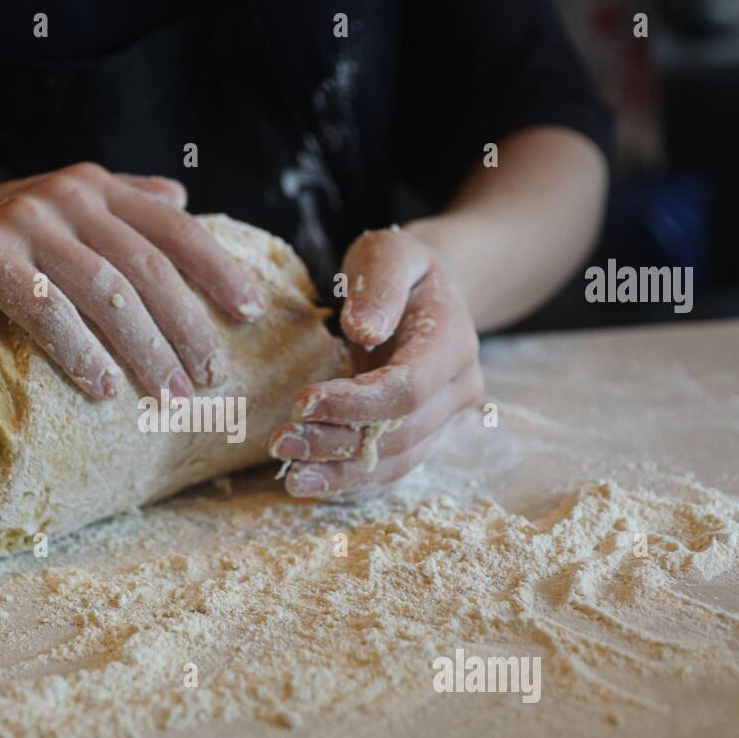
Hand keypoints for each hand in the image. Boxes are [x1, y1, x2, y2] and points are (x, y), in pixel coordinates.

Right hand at [0, 163, 265, 398]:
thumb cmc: (0, 241)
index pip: (172, 228)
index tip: (251, 312)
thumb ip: (122, 201)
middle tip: (211, 376)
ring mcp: (25, 222)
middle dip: (186, 327)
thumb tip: (182, 196)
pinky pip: (45, 308)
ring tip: (171, 394)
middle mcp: (66, 197)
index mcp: (94, 188)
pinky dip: (79, 351)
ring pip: (105, 292)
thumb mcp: (63, 209)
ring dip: (144, 349)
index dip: (217, 269)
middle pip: (146, 268)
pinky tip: (104, 388)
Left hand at [269, 226, 482, 499]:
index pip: (408, 388)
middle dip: (337, 442)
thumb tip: (364, 329)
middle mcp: (458, 389)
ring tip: (290, 475)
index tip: (301, 402)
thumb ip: (381, 288)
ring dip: (341, 472)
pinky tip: (311, 483)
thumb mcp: (392, 253)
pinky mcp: (423, 435)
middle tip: (280, 442)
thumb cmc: (401, 268)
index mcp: (454, 343)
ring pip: (396, 460)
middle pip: (400, 432)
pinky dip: (351, 481)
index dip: (356, 403)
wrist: (427, 291)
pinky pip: (390, 469)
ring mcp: (445, 418)